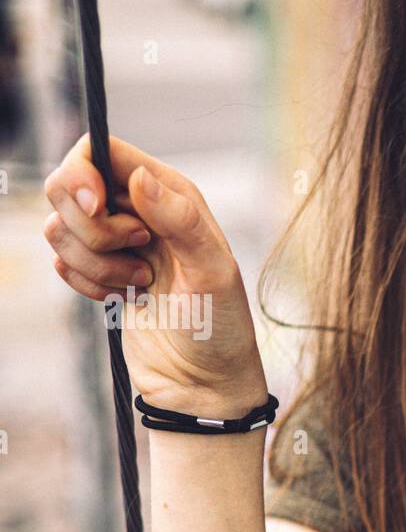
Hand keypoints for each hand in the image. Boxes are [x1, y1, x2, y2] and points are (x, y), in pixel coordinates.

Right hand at [44, 132, 268, 415]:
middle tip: (138, 252)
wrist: (204, 382)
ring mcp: (114, 242)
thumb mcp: (213, 272)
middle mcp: (138, 209)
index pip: (100, 149)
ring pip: (59, 227)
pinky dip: (87, 284)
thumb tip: (140, 177)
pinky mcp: (98, 274)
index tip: (96, 209)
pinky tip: (125, 298)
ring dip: (95, 262)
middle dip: (90, 226)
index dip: (82, 171)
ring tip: (142, 282)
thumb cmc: (221, 327)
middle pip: (68, 184)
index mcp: (170, 193)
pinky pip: (62, 262)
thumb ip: (181, 220)